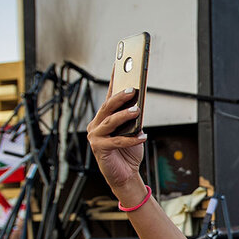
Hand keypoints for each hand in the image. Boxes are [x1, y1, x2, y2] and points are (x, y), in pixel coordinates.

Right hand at [87, 77, 146, 193]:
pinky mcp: (99, 148)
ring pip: (110, 122)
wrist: (124, 174)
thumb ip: (133, 119)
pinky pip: (117, 141)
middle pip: (107, 106)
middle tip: (132, 90)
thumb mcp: (133, 131)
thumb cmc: (128, 152)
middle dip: (119, 97)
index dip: (113, 79)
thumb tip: (138, 104)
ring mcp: (95, 136)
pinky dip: (131, 139)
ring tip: (137, 111)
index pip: (109, 95)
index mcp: (104, 117)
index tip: (119, 64)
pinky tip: (142, 136)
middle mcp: (96, 124)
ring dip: (124, 115)